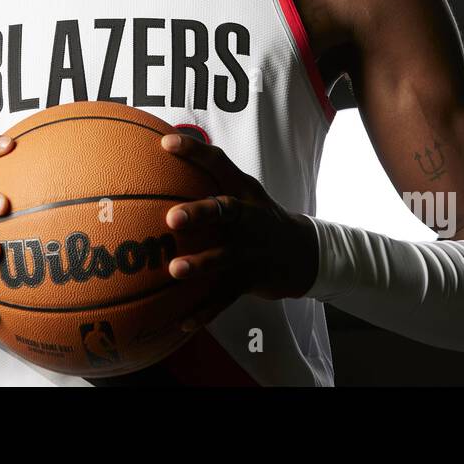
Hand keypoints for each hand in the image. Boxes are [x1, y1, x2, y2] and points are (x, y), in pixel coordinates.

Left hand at [159, 133, 317, 331]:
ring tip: (174, 270)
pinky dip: (205, 311)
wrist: (304, 253)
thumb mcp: (244, 194)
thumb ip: (209, 179)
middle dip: (200, 213)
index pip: (219, 164)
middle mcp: (249, 218)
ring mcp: (252, 250)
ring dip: (200, 264)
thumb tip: (159, 155)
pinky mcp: (251, 279)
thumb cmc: (258, 217)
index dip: (195, 152)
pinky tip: (182, 321)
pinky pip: (225, 297)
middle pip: (226, 210)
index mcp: (244, 192)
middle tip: (172, 218)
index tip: (166, 143)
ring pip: (225, 257)